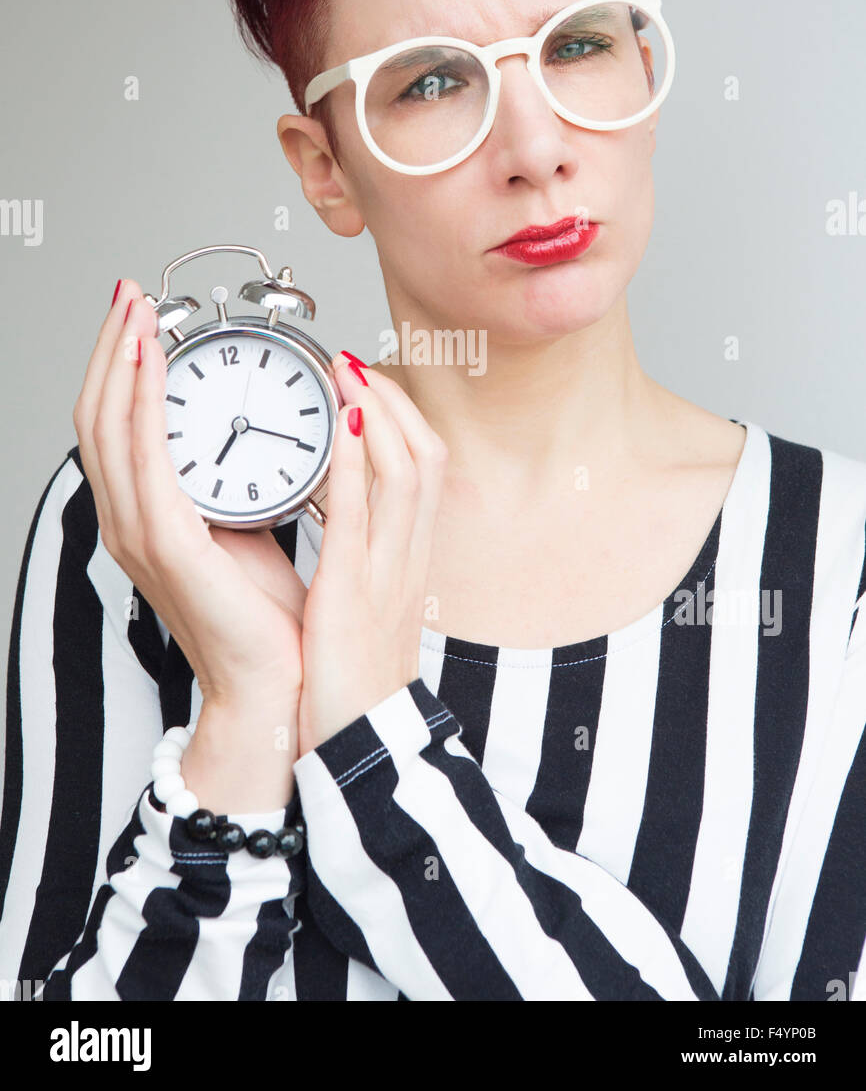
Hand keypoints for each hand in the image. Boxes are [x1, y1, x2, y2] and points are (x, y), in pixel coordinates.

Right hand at [73, 279, 308, 718]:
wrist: (276, 678)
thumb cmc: (264, 615)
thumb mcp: (245, 528)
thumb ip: (227, 483)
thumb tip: (240, 435)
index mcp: (144, 518)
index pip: (112, 426)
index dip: (115, 367)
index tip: (136, 317)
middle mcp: (128, 523)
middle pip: (96, 417)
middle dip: (110, 349)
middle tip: (129, 296)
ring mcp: (139, 534)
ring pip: (108, 429)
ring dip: (118, 363)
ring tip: (134, 314)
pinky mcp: (166, 544)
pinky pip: (142, 460)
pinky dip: (140, 404)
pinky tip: (150, 364)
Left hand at [297, 354, 448, 754]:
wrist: (361, 748)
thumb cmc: (351, 682)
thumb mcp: (364, 607)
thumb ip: (357, 557)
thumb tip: (339, 508)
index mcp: (406, 561)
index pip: (424, 471)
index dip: (403, 420)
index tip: (369, 383)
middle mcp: (406, 559)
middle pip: (427, 460)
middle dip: (397, 402)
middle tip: (358, 360)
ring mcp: (386, 575)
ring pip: (407, 476)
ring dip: (380, 415)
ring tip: (349, 373)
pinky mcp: (352, 595)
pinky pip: (362, 518)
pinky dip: (358, 466)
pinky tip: (346, 426)